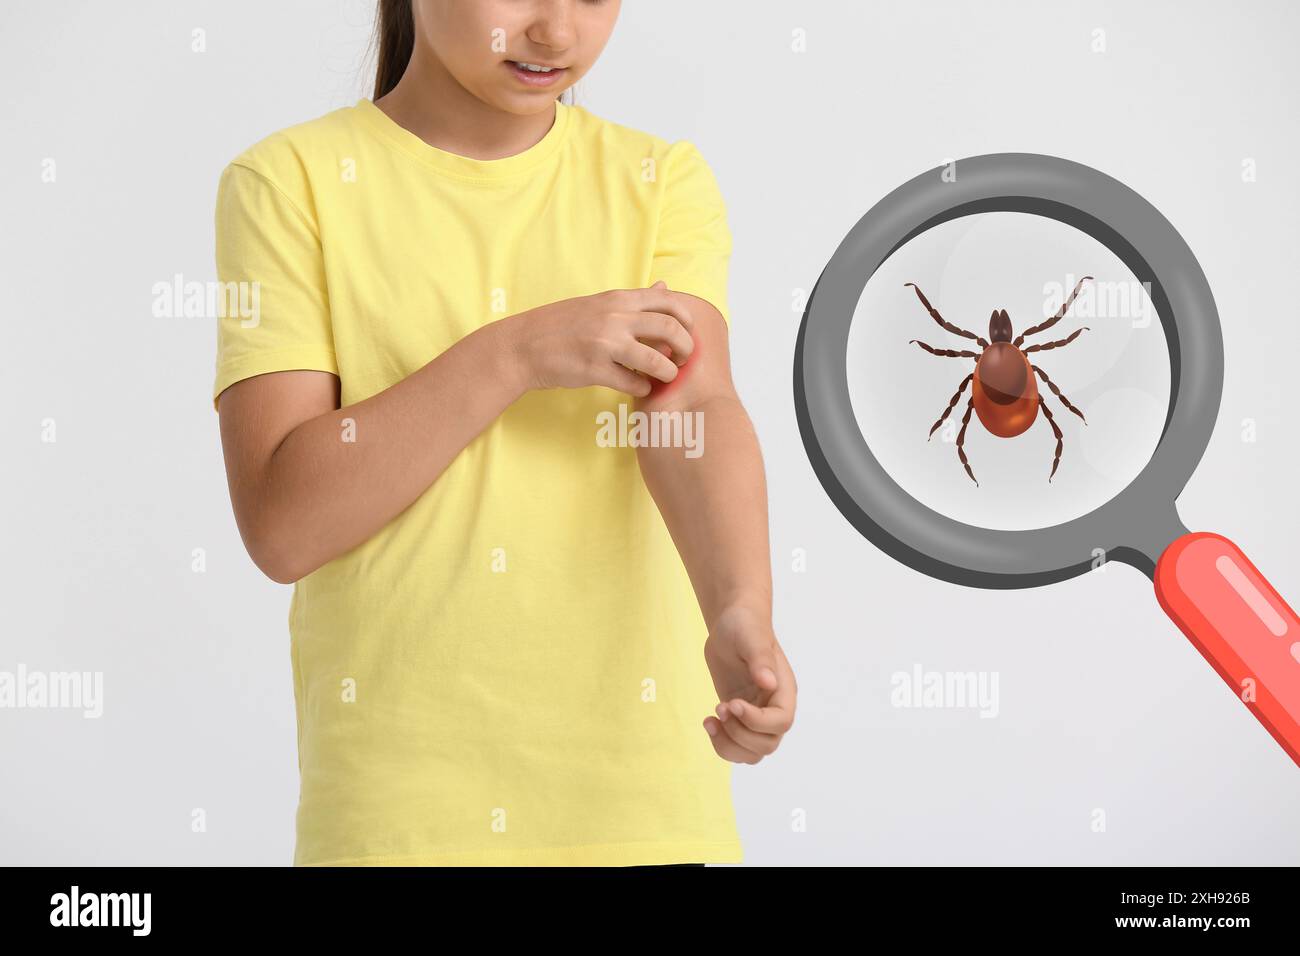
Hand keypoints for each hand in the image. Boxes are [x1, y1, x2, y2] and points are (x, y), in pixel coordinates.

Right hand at [502, 281, 695, 396]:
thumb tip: (664, 286)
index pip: (668, 300)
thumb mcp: (599, 303)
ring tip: (665, 377)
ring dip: (668, 372)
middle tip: (683, 359)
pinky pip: (633, 383)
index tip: (688, 332)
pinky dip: (642, 387)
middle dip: (685, 347)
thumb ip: (634, 300)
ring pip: (656, 360)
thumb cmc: (562, 325)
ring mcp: (605, 344)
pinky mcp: (595, 370)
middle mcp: (614, 317)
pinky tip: (639, 386)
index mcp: (618, 299)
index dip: (686, 318)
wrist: (523, 345)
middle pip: (670, 329)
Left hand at [702, 604, 796, 763]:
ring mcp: (757, 715)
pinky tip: (708, 722)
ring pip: (752, 753)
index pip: (781, 722)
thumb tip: (769, 683)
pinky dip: (721, 742)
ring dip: (729, 745)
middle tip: (720, 707)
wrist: (731, 624)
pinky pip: (736, 746)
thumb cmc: (745, 625)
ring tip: (711, 721)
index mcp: (784, 691)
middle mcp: (774, 707)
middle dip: (739, 734)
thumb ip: (760, 659)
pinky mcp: (740, 717)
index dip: (756, 721)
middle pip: (767, 744)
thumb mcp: (751, 637)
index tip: (732, 703)